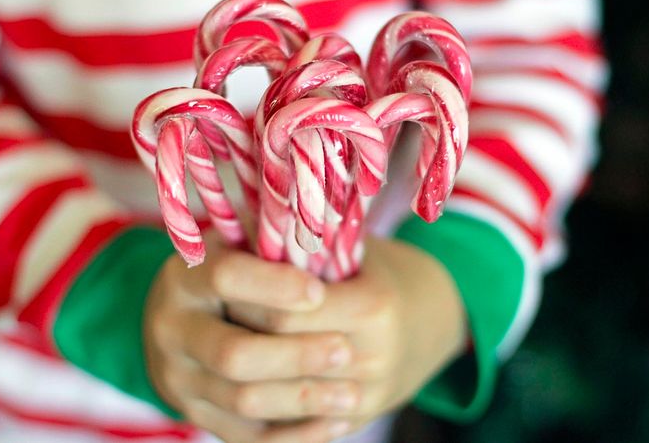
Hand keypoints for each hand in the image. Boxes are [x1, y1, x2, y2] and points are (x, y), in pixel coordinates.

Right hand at [144, 234, 357, 442]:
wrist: (188, 319)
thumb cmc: (243, 272)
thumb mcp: (247, 243)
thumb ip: (274, 237)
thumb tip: (318, 214)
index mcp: (183, 276)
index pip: (225, 278)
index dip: (274, 286)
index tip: (318, 291)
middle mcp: (169, 329)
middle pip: (234, 354)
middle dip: (295, 355)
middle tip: (344, 350)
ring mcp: (179, 379)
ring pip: (245, 401)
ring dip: (303, 399)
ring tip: (353, 392)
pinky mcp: (197, 417)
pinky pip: (249, 438)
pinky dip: (296, 435)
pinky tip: (335, 422)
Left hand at [227, 237, 467, 432]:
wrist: (432, 318)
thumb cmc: (377, 271)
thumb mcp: (350, 247)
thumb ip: (302, 242)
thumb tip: (238, 227)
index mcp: (374, 307)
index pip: (283, 312)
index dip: (245, 298)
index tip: (223, 282)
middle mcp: (373, 357)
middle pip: (275, 355)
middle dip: (236, 334)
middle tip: (216, 314)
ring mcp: (365, 398)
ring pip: (275, 400)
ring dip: (236, 375)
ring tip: (217, 345)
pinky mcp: (355, 423)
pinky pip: (291, 433)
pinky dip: (256, 412)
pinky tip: (234, 387)